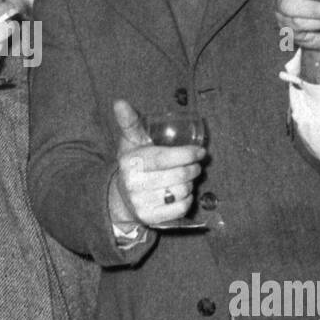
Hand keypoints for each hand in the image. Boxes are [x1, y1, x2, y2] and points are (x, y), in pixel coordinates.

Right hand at [108, 99, 203, 228]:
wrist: (119, 197)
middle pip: (178, 176)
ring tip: (186, 179)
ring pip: (181, 192)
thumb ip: (130, 122)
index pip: (164, 158)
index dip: (186, 154)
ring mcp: (140, 203)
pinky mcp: (149, 218)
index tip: (200, 152)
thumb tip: (119, 101)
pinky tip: (182, 194)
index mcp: (130, 162)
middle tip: (196, 166)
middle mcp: (133, 183)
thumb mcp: (130, 143)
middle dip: (193, 169)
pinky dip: (187, 201)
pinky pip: (180, 209)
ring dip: (189, 185)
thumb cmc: (133, 164)